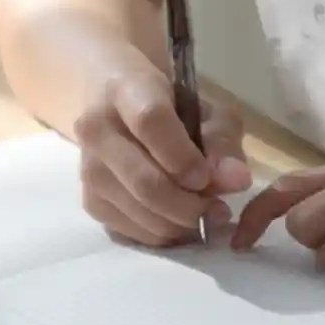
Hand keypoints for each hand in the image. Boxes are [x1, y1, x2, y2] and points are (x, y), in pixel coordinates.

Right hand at [74, 57, 252, 245]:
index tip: (207, 177)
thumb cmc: (169, 104)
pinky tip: (179, 222)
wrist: (114, 102)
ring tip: (205, 216)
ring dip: (179, 224)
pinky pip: (128, 230)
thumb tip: (237, 182)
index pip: (150, 123)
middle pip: (143, 179)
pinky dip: (160, 234)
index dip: (184, 156)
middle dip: (188, 205)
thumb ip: (223, 143)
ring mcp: (88, 167)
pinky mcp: (88, 199)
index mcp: (125, 89)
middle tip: (218, 210)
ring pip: (137, 211)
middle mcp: (96, 128)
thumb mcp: (206, 109)